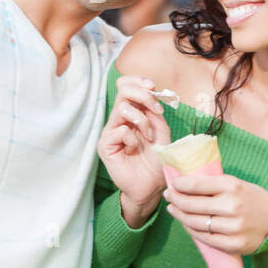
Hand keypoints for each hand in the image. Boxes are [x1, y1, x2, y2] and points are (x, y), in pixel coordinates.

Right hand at [97, 75, 170, 224]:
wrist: (151, 186)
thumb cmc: (156, 160)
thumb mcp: (161, 132)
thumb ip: (155, 112)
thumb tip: (150, 93)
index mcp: (132, 113)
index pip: (126, 86)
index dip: (138, 81)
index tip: (153, 85)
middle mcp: (119, 119)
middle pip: (123, 90)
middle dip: (143, 96)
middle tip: (156, 110)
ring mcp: (110, 131)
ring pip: (122, 108)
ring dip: (142, 120)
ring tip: (149, 136)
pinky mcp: (105, 145)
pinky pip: (120, 130)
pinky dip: (133, 138)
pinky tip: (135, 150)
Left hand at [163, 172, 267, 255]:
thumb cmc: (251, 199)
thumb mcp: (237, 184)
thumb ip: (213, 184)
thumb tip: (183, 184)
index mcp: (232, 186)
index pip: (196, 184)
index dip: (180, 185)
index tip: (173, 184)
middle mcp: (232, 206)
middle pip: (191, 204)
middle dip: (175, 199)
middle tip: (169, 196)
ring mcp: (233, 227)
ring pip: (195, 223)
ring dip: (180, 216)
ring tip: (174, 210)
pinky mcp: (233, 244)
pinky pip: (205, 238)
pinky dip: (192, 230)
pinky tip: (187, 223)